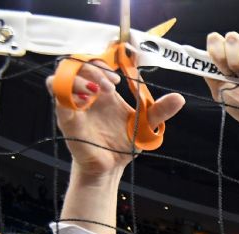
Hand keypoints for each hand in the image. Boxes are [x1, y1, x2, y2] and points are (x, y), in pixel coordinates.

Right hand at [44, 64, 183, 176]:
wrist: (111, 166)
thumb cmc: (124, 143)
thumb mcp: (146, 125)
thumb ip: (160, 111)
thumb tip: (180, 98)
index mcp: (105, 90)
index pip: (97, 62)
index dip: (105, 61)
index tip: (119, 77)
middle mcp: (87, 92)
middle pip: (79, 62)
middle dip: (95, 67)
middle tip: (111, 85)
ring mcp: (75, 103)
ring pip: (64, 74)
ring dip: (81, 77)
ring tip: (98, 91)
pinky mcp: (66, 116)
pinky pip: (58, 95)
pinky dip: (69, 92)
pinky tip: (86, 101)